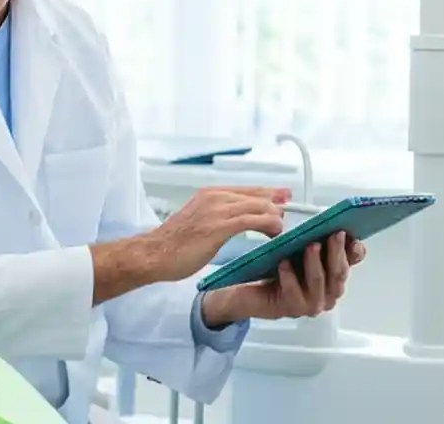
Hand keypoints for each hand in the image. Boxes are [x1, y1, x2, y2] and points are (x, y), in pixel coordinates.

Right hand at [141, 186, 289, 282]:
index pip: (246, 189)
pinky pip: (251, 220)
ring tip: (279, 229)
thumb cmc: (174, 244)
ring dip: (273, 216)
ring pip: (257, 206)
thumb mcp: (199, 221)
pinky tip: (273, 232)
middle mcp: (215, 197)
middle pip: (255, 195)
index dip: (268, 192)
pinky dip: (266, 224)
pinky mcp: (218, 226)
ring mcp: (216, 210)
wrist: (154, 254)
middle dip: (275, 202)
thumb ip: (218, 216)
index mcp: (209, 194)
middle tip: (289, 209)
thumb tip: (238, 219)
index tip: (283, 195)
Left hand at [201, 231, 367, 326]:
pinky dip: (289, 277)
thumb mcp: (302, 247)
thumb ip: (319, 238)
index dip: (354, 248)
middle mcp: (329, 291)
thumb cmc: (281, 266)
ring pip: (318, 281)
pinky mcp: (293, 309)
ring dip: (315, 262)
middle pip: (339, 271)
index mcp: (335, 273)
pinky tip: (284, 263)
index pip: (354, 259)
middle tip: (334, 234)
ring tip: (311, 245)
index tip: (349, 232)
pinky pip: (294, 292)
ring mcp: (313, 303)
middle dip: (337, 251)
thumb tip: (330, 223)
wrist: (252, 288)